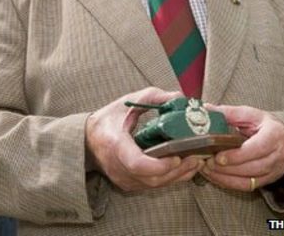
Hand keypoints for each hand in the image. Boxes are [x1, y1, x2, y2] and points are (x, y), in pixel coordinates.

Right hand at [85, 87, 203, 190]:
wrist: (87, 140)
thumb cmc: (107, 120)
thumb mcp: (127, 102)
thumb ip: (153, 98)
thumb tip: (179, 98)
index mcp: (115, 145)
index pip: (138, 164)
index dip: (160, 164)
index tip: (176, 156)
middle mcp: (118, 167)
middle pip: (152, 178)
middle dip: (177, 170)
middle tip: (196, 157)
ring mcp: (123, 179)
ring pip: (155, 185)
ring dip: (178, 175)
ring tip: (195, 161)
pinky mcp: (128, 185)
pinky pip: (152, 186)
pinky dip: (169, 178)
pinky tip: (182, 167)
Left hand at [201, 104, 283, 191]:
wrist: (281, 138)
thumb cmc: (263, 124)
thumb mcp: (249, 114)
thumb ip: (228, 113)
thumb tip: (206, 109)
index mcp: (275, 134)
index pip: (258, 148)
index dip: (238, 155)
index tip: (219, 157)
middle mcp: (278, 155)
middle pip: (253, 167)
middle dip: (228, 168)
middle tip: (208, 163)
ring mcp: (274, 170)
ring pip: (249, 180)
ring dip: (225, 177)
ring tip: (207, 169)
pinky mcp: (267, 180)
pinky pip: (247, 186)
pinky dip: (228, 183)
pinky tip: (214, 176)